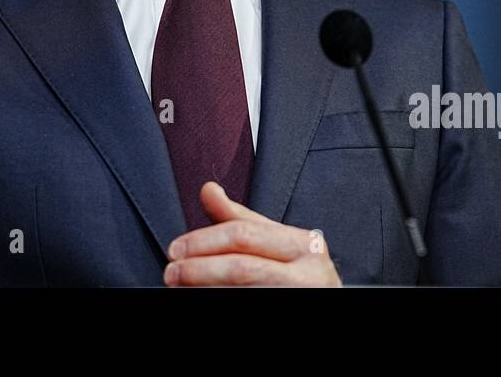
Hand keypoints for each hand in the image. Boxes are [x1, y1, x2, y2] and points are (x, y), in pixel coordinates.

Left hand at [163, 182, 342, 286]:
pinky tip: (203, 295)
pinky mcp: (292, 311)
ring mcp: (299, 296)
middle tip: (172, 271)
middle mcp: (307, 274)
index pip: (243, 235)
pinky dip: (220, 298)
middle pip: (241, 267)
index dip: (203, 241)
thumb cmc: (300, 275)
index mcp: (304, 244)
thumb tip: (208, 190)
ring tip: (180, 284)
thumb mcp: (277, 241)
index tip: (176, 248)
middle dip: (198, 268)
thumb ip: (241, 218)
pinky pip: (246, 304)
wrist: (328, 302)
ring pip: (241, 291)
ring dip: (204, 286)